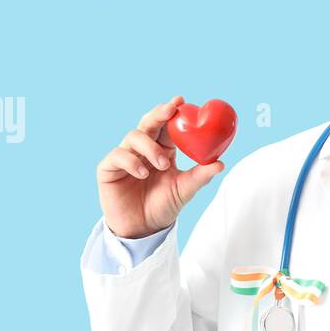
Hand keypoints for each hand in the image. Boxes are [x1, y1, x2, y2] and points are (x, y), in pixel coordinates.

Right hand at [96, 95, 225, 238]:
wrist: (143, 229)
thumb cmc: (163, 206)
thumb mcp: (184, 190)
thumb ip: (200, 176)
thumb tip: (221, 163)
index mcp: (162, 149)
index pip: (166, 125)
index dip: (171, 111)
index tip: (181, 101)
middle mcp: (142, 149)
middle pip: (148, 123)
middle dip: (158, 114)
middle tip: (170, 111)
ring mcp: (125, 157)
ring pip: (133, 137)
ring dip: (150, 147)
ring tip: (162, 164)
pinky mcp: (108, 169)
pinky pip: (117, 155)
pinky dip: (131, 161)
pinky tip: (142, 173)